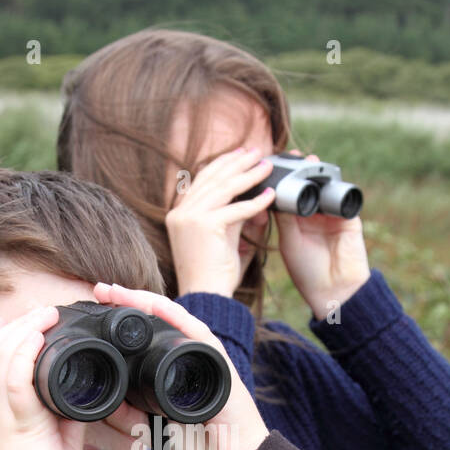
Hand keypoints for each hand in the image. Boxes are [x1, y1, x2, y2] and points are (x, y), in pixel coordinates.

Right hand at [0, 304, 85, 449]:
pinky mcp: (16, 421)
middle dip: (14, 324)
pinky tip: (39, 337)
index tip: (22, 319)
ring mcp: (0, 414)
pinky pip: (13, 377)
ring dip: (23, 329)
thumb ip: (64, 406)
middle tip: (41, 312)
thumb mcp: (58, 430)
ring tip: (46, 315)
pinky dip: (25, 351)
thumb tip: (84, 385)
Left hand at [92, 281, 268, 449]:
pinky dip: (176, 317)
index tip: (97, 308)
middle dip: (128, 303)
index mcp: (175, 370)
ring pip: (173, 320)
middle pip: (157, 321)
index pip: (146, 337)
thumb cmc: (203, 448)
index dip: (122, 320)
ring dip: (145, 302)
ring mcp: (206, 357)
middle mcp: (191, 358)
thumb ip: (132, 417)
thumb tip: (104, 404)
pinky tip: (156, 305)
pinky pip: (196, 333)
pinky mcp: (219, 363)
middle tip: (101, 290)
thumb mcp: (154, 430)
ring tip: (118, 292)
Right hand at [165, 147, 275, 297]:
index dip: (222, 164)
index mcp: (178, 213)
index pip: (202, 179)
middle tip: (258, 152)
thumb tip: (254, 197)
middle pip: (213, 177)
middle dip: (237, 162)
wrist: (205, 297)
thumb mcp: (221, 237)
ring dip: (249, 175)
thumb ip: (232, 216)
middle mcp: (180, 212)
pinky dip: (256, 202)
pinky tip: (270, 196)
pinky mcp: (204, 226)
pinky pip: (236, 209)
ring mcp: (189, 217)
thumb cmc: (213, 274)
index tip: (240, 154)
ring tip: (267, 166)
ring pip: (224, 187)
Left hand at [274, 150, 369, 318]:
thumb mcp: (289, 241)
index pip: (291, 193)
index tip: (272, 165)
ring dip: (318, 172)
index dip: (283, 180)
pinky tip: (325, 177)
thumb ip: (284, 217)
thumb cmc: (307, 272)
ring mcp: (333, 214)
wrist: (335, 292)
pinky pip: (341, 196)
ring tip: (308, 159)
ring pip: (325, 187)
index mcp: (298, 221)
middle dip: (301, 169)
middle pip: (309, 185)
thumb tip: (272, 191)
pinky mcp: (349, 217)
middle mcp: (315, 214)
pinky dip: (334, 186)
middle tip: (291, 154)